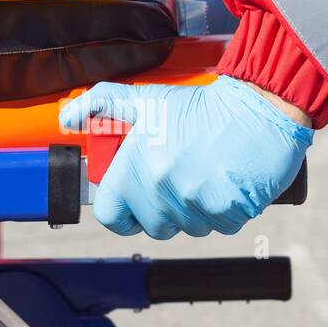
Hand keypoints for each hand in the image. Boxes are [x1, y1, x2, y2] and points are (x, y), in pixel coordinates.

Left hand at [58, 76, 312, 238]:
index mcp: (137, 169)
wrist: (259, 106)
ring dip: (194, 209)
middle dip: (161, 208)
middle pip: (152, 225)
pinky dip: (224, 211)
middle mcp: (163, 190)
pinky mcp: (231, 211)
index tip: (132, 199)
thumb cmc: (200, 105)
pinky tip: (225, 182)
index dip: (120, 210)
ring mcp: (198, 204)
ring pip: (188, 227)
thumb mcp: (146, 99)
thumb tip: (68, 118)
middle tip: (176, 178)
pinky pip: (220, 226)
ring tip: (204, 175)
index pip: (111, 216)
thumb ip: (102, 103)